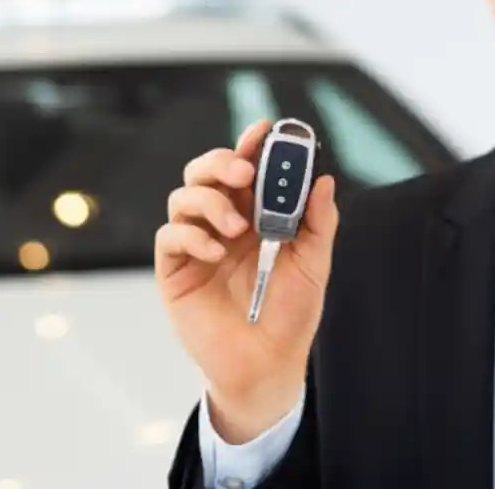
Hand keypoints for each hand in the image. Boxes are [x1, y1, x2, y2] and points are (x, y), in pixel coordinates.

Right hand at [155, 119, 338, 442]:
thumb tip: (324, 180)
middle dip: (222, 161)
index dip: (252, 144)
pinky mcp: (175, 270)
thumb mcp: (313, 265)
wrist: (267, 366)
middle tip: (244, 172)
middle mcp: (222, 222)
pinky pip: (170, 235)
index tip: (263, 128)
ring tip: (236, 228)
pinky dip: (192, 234)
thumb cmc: (290, 315)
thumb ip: (318, 222)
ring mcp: (196, 244)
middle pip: (206, 171)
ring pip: (183, 196)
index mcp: (255, 214)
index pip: (247, 168)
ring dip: (210, 201)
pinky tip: (216, 252)